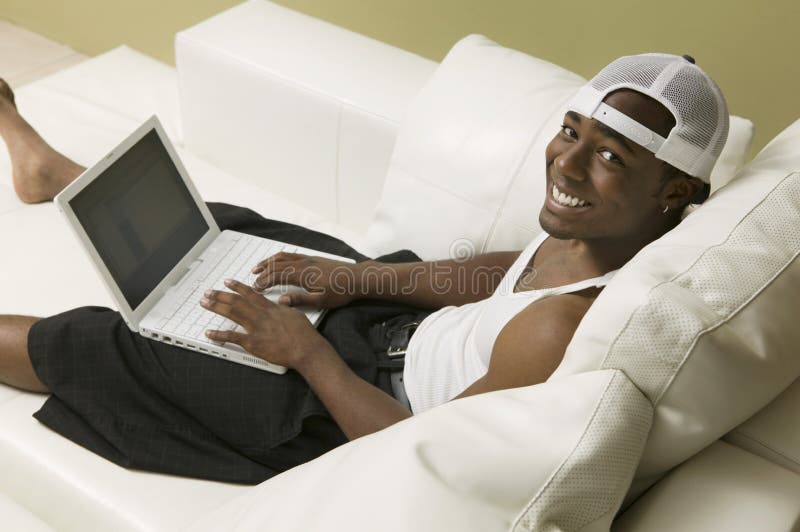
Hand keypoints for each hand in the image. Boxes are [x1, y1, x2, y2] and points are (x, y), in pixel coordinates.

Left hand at [199, 279, 333, 368]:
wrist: (306, 349)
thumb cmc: (304, 334)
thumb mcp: (296, 314)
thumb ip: (286, 307)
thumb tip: (282, 302)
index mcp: (271, 308)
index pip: (250, 294)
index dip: (237, 287)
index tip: (227, 282)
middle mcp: (261, 315)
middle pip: (237, 301)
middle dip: (220, 295)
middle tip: (209, 293)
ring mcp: (256, 328)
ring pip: (232, 313)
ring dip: (217, 307)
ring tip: (205, 303)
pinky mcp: (253, 343)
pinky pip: (233, 337)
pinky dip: (219, 334)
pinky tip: (209, 333)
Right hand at [251, 252, 362, 308]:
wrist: (358, 278)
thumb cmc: (342, 292)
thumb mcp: (321, 301)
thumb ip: (300, 300)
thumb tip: (281, 300)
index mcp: (303, 275)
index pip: (277, 276)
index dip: (264, 281)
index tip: (255, 288)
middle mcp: (303, 264)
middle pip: (277, 265)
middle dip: (262, 272)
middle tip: (251, 280)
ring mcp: (308, 259)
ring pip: (282, 257)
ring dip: (268, 262)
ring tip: (258, 268)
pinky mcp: (312, 258)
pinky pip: (291, 255)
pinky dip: (279, 257)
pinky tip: (276, 261)